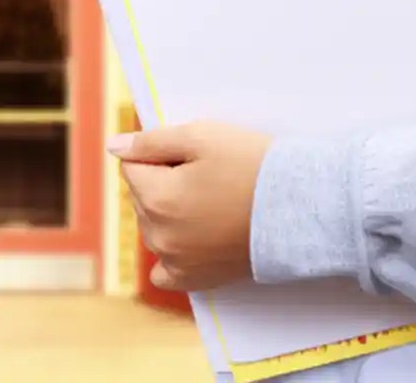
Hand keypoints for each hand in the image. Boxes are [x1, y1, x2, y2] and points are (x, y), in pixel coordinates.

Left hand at [109, 122, 272, 291]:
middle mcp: (158, 233)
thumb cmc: (253, 165)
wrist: (303, 207)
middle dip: (162, 183)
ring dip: (167, 213)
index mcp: (155, 197)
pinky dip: (170, 256)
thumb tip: (113, 147)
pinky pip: (163, 272)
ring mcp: (175, 260)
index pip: (132, 167)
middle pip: (141, 197)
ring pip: (152, 227)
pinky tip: (190, 241)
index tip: (192, 158)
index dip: (159, 156)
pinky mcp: (195, 279)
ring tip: (211, 204)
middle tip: (207, 178)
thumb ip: (150, 142)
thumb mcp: (201, 137)